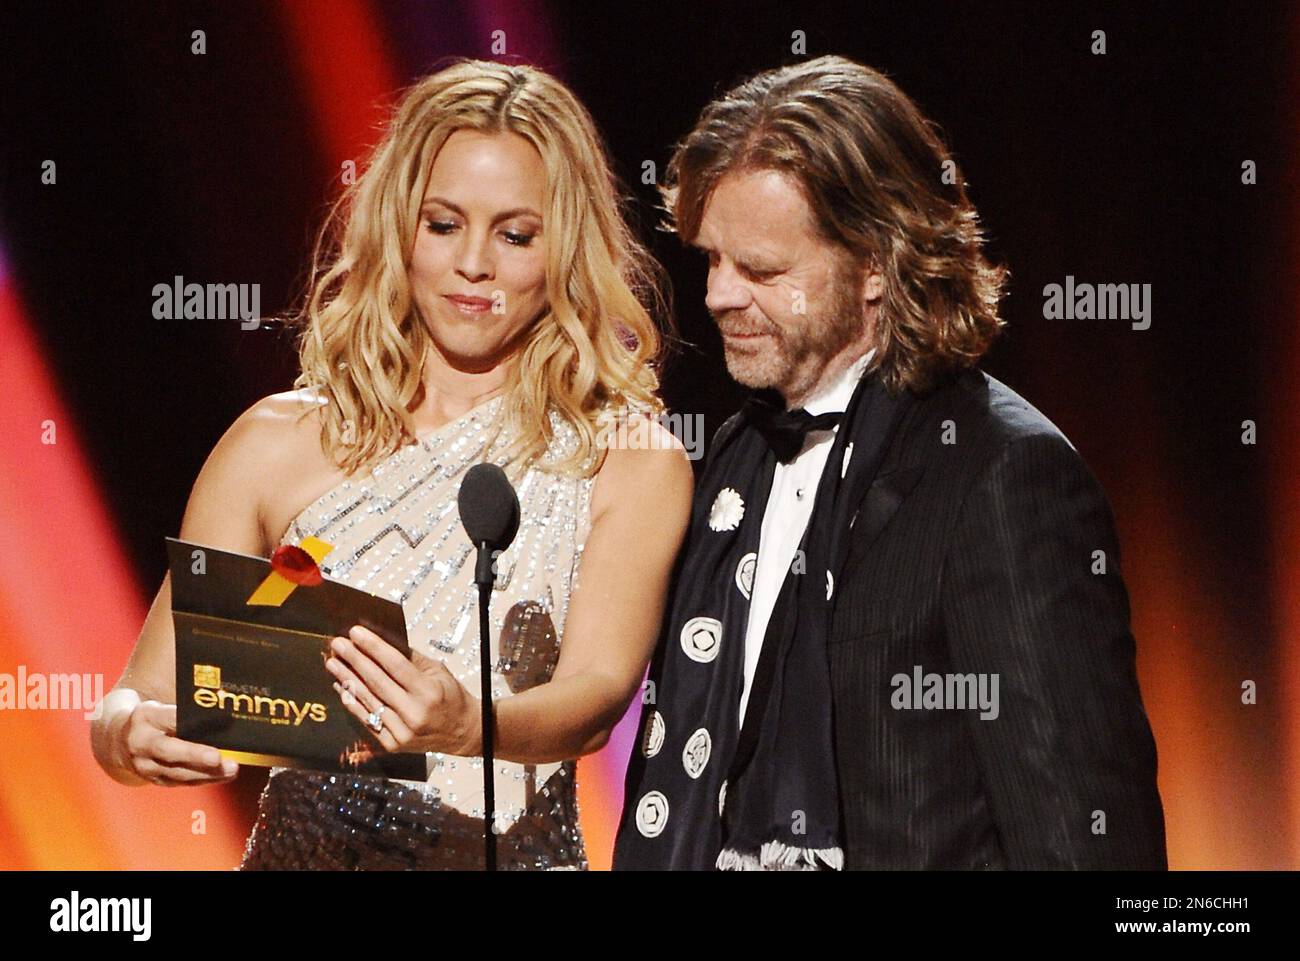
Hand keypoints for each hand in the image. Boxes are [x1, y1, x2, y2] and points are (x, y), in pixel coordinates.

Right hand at [119, 700, 239, 785]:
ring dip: (206, 773)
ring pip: (177, 772)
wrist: (118, 741)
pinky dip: (204, 779)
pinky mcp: (153, 779)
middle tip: (217, 757)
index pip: (168, 718)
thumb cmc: (152, 719)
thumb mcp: (160, 708)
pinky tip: (224, 775)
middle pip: (169, 750)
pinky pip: (181, 781)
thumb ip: (183, 712)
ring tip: (231, 769)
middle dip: (195, 755)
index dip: (189, 721)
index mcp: (145, 716)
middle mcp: (140, 742)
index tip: (213, 722)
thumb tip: (223, 717)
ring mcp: (144, 765)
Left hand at [325, 625, 481, 756]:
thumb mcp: (438, 672)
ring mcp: (402, 732)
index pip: (395, 665)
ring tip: (333, 663)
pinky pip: (366, 720)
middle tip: (338, 644)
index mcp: (429, 692)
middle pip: (377, 681)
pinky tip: (341, 687)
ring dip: (347, 679)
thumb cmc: (451, 697)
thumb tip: (381, 640)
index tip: (355, 632)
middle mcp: (415, 714)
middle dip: (354, 659)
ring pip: (368, 701)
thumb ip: (410, 658)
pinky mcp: (392, 744)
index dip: (373, 647)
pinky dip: (352, 702)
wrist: (462, 733)